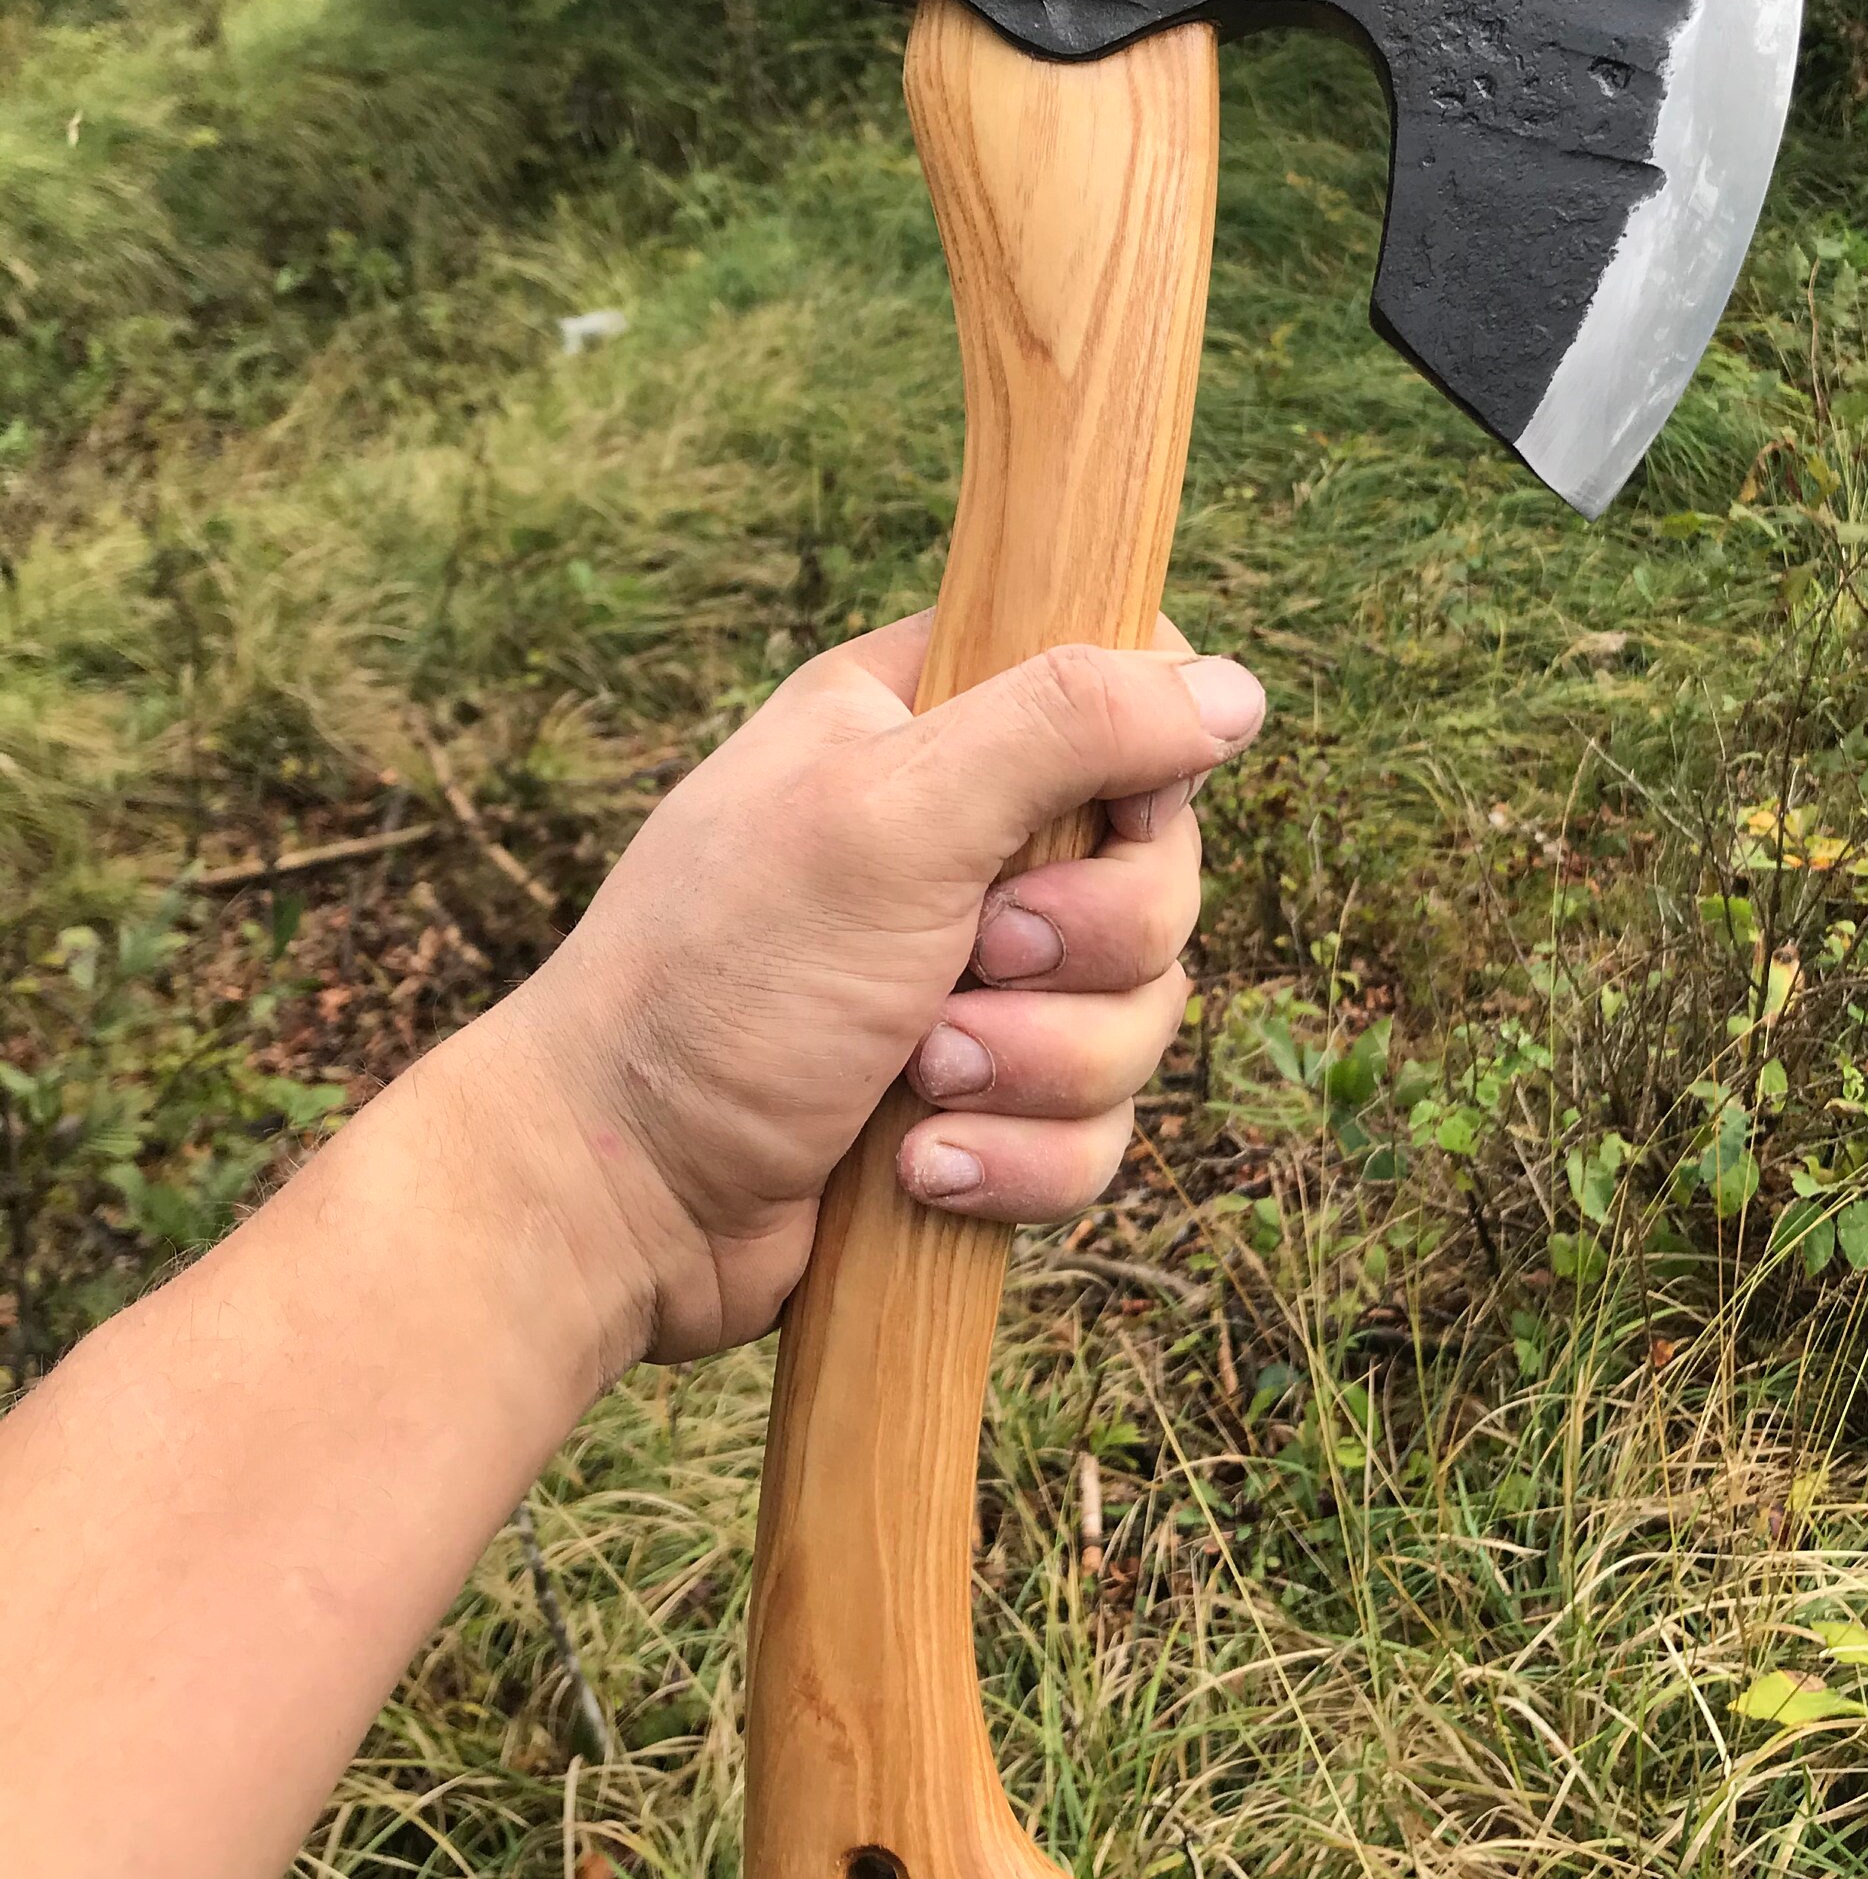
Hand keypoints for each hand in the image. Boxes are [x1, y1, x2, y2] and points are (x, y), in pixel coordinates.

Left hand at [495, 613, 1264, 1364]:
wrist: (619, 1196)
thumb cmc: (723, 978)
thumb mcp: (895, 814)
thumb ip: (1066, 725)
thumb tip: (1236, 688)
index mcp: (926, 722)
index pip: (1123, 681)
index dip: (1151, 756)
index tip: (1113, 809)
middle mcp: (960, 840)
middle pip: (1157, 872)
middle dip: (1087, 951)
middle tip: (974, 959)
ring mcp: (974, 978)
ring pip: (1141, 1014)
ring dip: (1041, 1068)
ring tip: (917, 1082)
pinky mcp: (982, 1102)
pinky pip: (1096, 1131)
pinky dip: (1018, 1159)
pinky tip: (918, 1166)